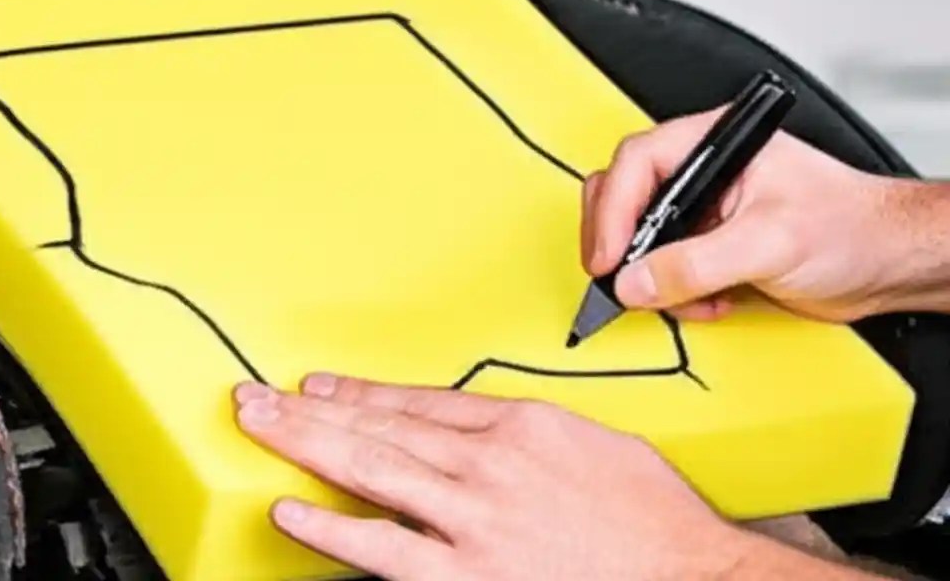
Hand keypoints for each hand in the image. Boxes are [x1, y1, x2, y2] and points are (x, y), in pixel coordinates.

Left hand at [234, 374, 769, 580]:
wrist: (691, 576)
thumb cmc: (652, 521)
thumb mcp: (594, 444)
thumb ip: (526, 432)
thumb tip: (478, 427)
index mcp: (520, 425)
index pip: (418, 401)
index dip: (359, 394)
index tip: (319, 388)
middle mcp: (489, 465)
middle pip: (380, 426)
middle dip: (310, 411)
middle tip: (257, 398)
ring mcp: (475, 520)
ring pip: (372, 469)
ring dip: (305, 447)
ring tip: (258, 431)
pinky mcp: (470, 575)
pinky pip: (386, 549)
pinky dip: (334, 530)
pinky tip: (293, 513)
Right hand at [582, 107, 949, 321]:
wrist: (887, 265)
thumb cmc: (852, 227)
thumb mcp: (768, 243)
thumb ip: (697, 263)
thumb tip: (637, 280)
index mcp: (714, 145)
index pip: (638, 163)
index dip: (613, 211)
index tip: (609, 256)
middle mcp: (702, 172)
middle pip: (622, 195)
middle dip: (621, 243)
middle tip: (620, 278)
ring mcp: (702, 210)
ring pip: (637, 236)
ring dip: (650, 276)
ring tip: (684, 296)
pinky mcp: (707, 247)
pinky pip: (661, 268)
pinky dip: (673, 294)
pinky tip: (708, 301)